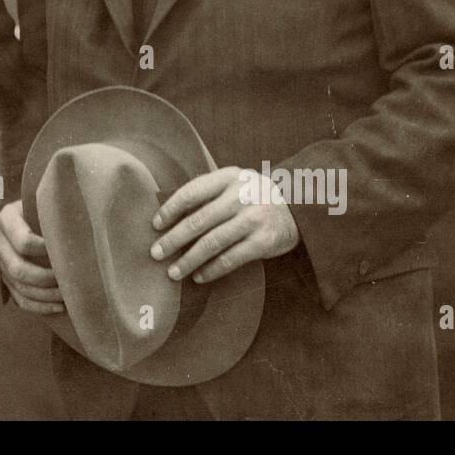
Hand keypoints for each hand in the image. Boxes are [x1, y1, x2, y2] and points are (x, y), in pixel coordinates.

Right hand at [0, 199, 63, 313]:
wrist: (36, 213)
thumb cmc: (48, 207)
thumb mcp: (45, 201)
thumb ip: (54, 208)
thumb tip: (78, 221)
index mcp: (7, 218)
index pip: (24, 241)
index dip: (45, 251)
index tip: (65, 252)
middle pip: (18, 268)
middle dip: (46, 278)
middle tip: (68, 279)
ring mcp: (0, 262)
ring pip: (19, 286)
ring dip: (45, 296)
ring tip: (68, 296)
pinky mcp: (6, 279)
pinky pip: (19, 299)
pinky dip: (40, 307)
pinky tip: (60, 307)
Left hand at [150, 166, 299, 283]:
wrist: (299, 208)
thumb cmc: (253, 197)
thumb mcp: (234, 185)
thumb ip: (207, 195)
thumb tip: (167, 218)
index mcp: (229, 176)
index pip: (192, 192)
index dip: (170, 209)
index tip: (154, 225)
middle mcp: (241, 195)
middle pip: (199, 220)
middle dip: (173, 239)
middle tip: (155, 254)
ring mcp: (254, 218)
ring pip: (213, 243)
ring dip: (188, 260)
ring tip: (173, 272)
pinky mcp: (265, 241)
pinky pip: (231, 259)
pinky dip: (212, 270)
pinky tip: (198, 277)